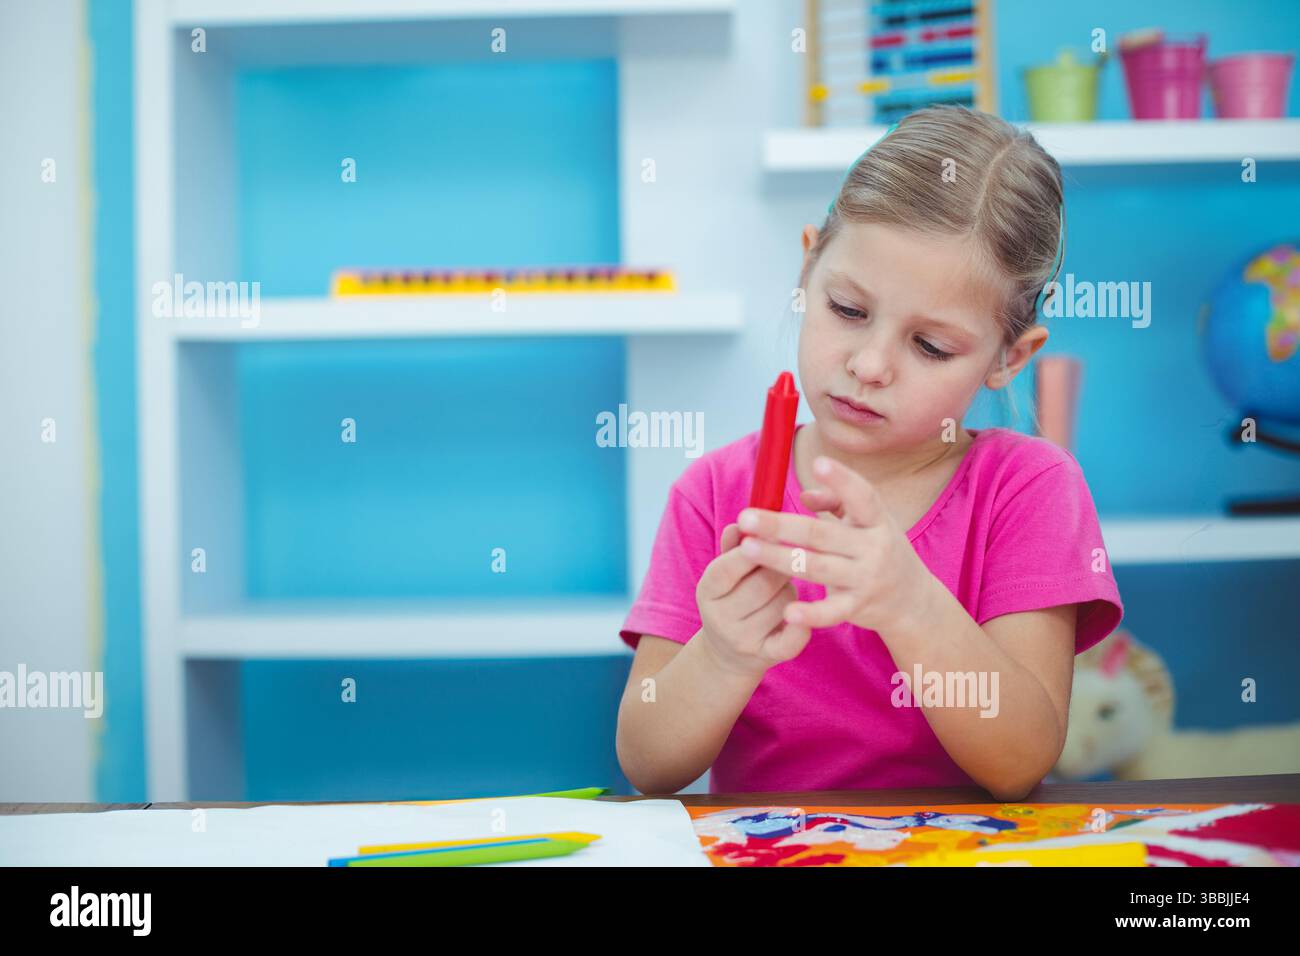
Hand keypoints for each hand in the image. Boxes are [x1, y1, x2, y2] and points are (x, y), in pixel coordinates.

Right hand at [694, 522, 813, 678]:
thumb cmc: (731, 600)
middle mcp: (721, 619)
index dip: (754, 547)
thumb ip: (733, 547)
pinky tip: (803, 614)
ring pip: (784, 603)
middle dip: (780, 567)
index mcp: (707, 591)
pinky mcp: (765, 657)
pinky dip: (801, 626)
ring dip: (790, 591)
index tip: (770, 534)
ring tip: (782, 590)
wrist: (726, 655)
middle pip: (764, 582)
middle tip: (784, 562)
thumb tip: (740, 525)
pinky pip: (791, 640)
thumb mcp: (724, 574)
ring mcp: (743, 640)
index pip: (729, 565)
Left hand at [736, 455, 936, 634]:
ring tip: (747, 548)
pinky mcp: (858, 607)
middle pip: (821, 535)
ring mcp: (866, 579)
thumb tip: (803, 496)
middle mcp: (874, 548)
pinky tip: (787, 611)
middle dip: (780, 525)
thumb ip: (836, 502)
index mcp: (877, 521)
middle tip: (746, 517)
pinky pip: (831, 612)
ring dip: (778, 559)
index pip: (863, 496)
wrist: (912, 600)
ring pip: (816, 568)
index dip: (843, 480)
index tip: (817, 463)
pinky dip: (811, 614)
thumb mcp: (867, 522)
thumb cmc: (880, 549)